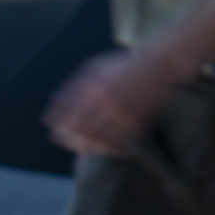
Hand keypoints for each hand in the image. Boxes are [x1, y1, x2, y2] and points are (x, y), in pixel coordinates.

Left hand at [43, 51, 172, 160]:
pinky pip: (120, 139)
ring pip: (99, 137)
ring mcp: (121, 111)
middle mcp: (103, 101)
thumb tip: (54, 100)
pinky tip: (108, 149)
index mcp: (90, 88)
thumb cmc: (125, 65)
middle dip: (70, 139)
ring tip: (86, 149)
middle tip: (69, 144)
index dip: (57, 125)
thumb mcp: (96, 67)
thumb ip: (75, 83)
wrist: (159, 64)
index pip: (65, 113)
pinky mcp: (137, 120)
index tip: (55, 131)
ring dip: (90, 146)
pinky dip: (111, 147)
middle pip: (79, 128)